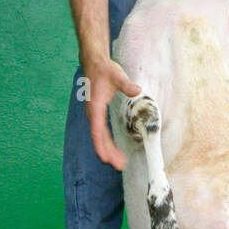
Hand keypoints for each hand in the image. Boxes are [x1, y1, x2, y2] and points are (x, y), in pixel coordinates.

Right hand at [82, 56, 140, 170]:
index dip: (102, 145)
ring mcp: (93, 114)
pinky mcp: (97, 113)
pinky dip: (106, 142)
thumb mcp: (117, 75)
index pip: (97, 131)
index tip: (106, 158)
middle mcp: (92, 113)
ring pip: (99, 136)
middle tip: (119, 166)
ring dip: (108, 150)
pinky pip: (101, 132)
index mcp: (95, 107)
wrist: (94, 62)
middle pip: (99, 138)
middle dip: (108, 153)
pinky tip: (113, 149)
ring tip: (119, 162)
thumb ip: (126, 84)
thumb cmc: (104, 69)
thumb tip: (137, 90)